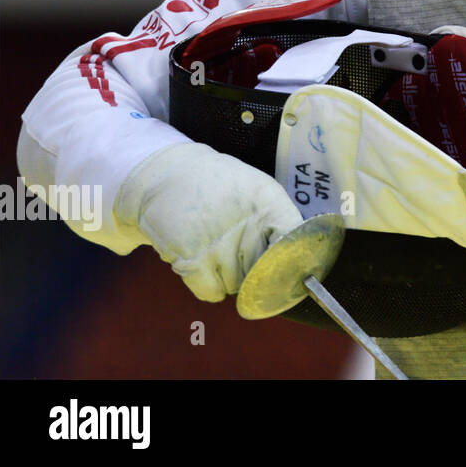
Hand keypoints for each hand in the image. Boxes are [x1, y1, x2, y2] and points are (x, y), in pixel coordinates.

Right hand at [114, 142, 303, 301]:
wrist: (167, 173)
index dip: (295, 261)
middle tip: (245, 254)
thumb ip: (279, 220)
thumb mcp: (256, 190)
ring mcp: (218, 244)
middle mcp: (246, 224)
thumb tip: (298, 259)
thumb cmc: (218, 186)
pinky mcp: (190, 260)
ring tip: (220, 250)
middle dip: (260, 271)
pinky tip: (206, 265)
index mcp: (269, 201)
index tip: (293, 272)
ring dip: (232, 277)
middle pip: (266, 272)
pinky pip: (213, 293)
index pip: (295, 241)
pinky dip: (211, 287)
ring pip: (239, 285)